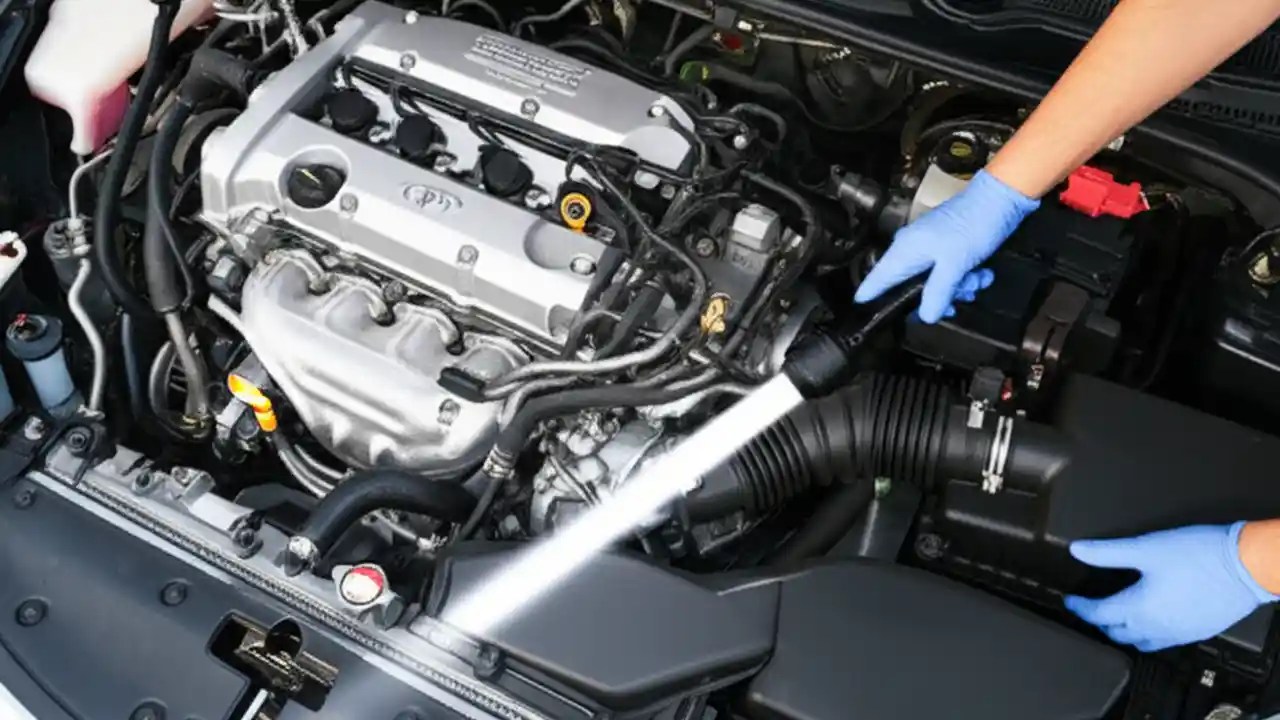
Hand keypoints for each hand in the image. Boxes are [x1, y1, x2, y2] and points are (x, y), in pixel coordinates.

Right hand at [853, 170, 1039, 322]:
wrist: (1001, 199)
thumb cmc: (974, 223)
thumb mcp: (954, 265)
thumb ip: (937, 294)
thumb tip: (926, 317)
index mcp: (904, 251)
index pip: (875, 281)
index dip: (873, 301)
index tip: (877, 318)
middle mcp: (911, 250)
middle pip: (910, 289)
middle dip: (936, 298)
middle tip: (956, 300)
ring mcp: (929, 249)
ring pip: (934, 284)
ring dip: (958, 288)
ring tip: (976, 279)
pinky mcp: (946, 249)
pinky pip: (949, 273)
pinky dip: (966, 277)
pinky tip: (981, 273)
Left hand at [1065, 522, 1278, 652]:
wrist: (1246, 566)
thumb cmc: (1198, 555)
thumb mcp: (1146, 548)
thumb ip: (1108, 552)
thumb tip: (1078, 550)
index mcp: (1139, 609)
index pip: (1099, 615)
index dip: (1080, 607)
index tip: (1071, 601)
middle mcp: (1157, 628)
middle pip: (1118, 633)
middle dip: (1100, 622)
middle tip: (1092, 609)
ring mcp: (1179, 634)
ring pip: (1142, 642)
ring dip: (1125, 632)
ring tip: (1117, 618)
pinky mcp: (1197, 632)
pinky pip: (1165, 642)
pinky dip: (1149, 635)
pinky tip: (1152, 620)